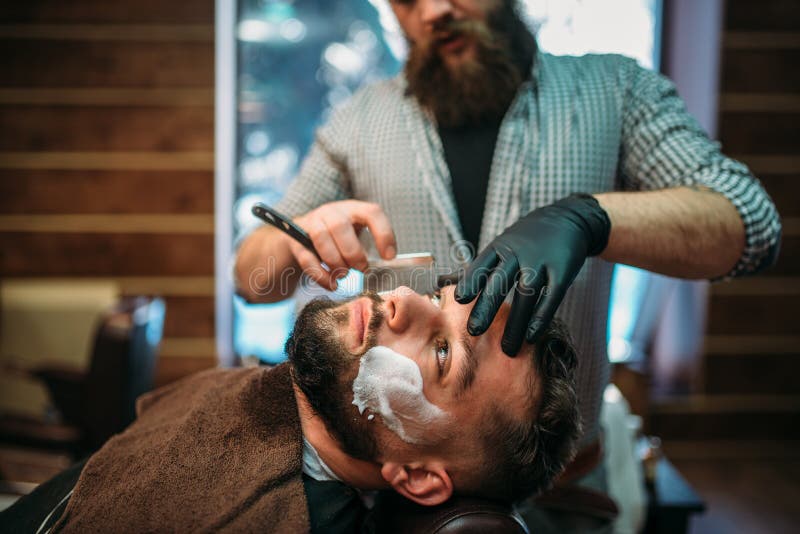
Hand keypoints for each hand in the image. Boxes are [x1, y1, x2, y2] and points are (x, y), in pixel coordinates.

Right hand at [289, 200, 396, 290]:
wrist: (302, 233)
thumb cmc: (340, 238)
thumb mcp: (356, 234)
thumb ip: (371, 245)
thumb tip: (388, 264)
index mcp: (353, 208)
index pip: (371, 212)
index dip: (383, 234)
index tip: (389, 257)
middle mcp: (331, 212)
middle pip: (340, 226)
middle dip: (353, 253)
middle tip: (361, 269)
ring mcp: (311, 223)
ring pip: (321, 238)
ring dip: (336, 262)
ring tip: (344, 275)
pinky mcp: (296, 240)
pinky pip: (307, 258)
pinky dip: (321, 276)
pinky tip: (332, 284)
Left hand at [454, 194, 610, 355]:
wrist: (568, 219)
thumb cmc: (528, 240)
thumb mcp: (506, 243)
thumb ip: (487, 265)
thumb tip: (454, 290)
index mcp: (501, 247)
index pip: (482, 265)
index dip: (471, 282)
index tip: (459, 300)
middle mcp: (519, 253)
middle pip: (500, 282)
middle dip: (486, 307)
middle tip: (474, 331)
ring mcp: (541, 261)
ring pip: (526, 295)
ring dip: (516, 324)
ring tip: (507, 348)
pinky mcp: (562, 271)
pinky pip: (550, 298)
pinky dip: (541, 318)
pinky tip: (532, 336)